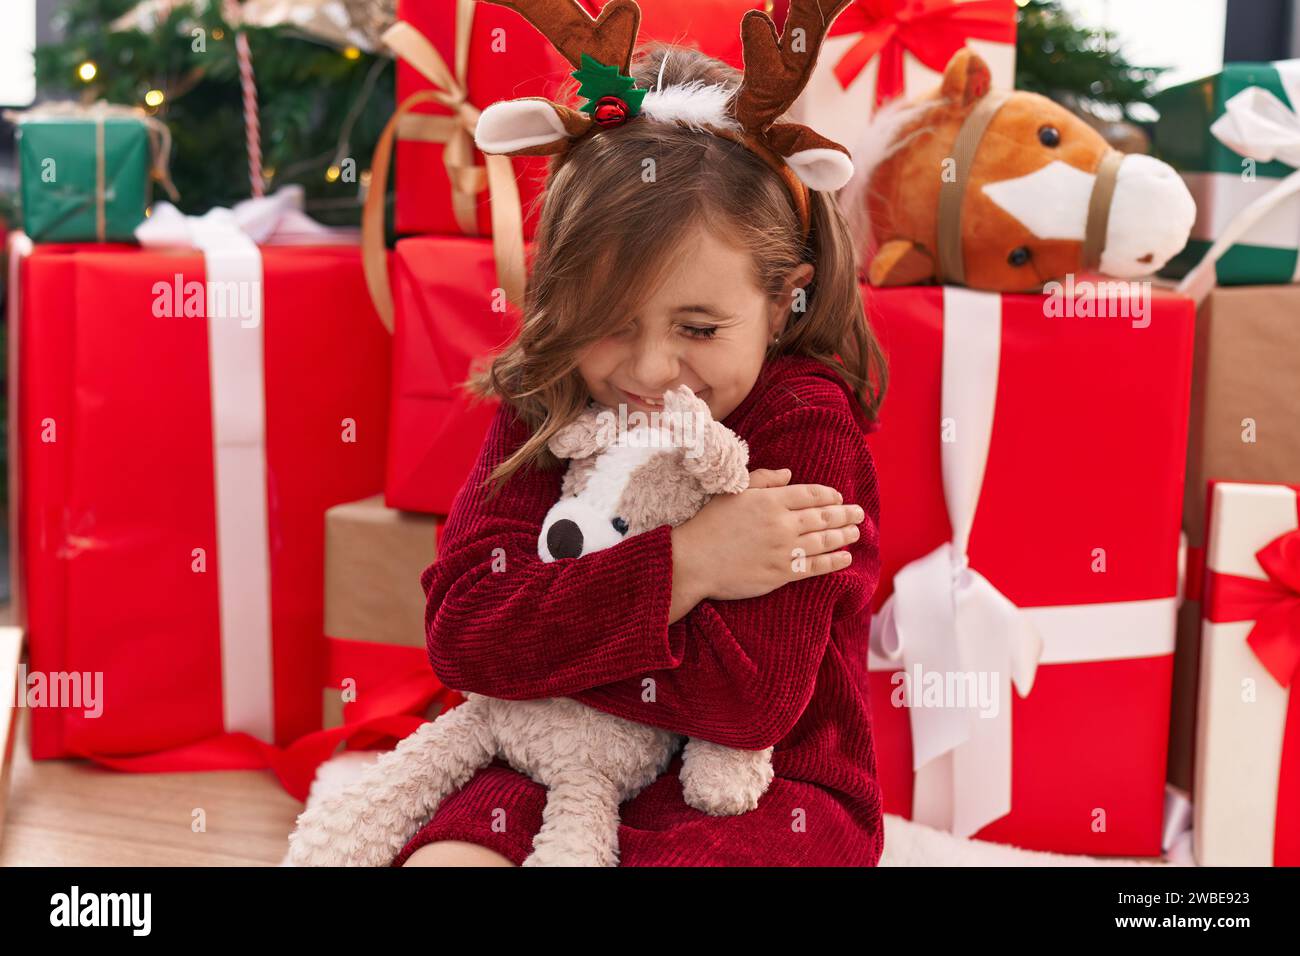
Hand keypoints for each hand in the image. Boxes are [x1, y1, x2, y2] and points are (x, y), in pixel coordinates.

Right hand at [667, 467, 864, 619]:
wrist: (692, 561)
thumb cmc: (708, 524)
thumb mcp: (733, 492)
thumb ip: (763, 479)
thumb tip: (789, 474)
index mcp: (770, 500)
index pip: (810, 494)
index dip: (829, 496)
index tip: (839, 498)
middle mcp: (781, 523)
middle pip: (823, 516)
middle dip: (845, 514)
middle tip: (859, 513)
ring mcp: (783, 549)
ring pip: (823, 540)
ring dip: (844, 535)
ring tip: (856, 532)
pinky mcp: (781, 573)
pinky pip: (815, 566)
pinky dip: (833, 561)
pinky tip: (845, 557)